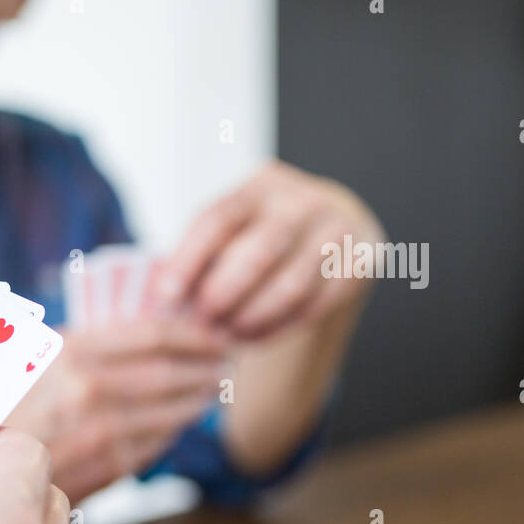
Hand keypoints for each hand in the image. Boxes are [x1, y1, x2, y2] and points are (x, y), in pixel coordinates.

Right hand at [5, 316, 228, 501]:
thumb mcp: (14, 356)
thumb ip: (69, 343)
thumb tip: (120, 331)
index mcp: (70, 352)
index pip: (153, 334)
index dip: (192, 331)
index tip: (213, 330)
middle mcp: (91, 390)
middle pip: (171, 372)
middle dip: (205, 364)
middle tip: (225, 358)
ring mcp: (101, 433)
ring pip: (169, 412)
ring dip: (197, 399)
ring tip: (211, 388)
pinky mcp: (103, 470)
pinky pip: (152, 446)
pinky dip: (172, 431)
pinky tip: (179, 423)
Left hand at [156, 159, 381, 339]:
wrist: (328, 232)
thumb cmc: (259, 236)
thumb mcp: (229, 233)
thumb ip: (198, 258)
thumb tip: (162, 304)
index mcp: (261, 185)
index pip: (220, 217)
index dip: (189, 259)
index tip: (166, 297)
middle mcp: (303, 199)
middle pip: (261, 249)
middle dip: (225, 292)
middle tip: (201, 324)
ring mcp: (338, 228)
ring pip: (293, 282)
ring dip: (254, 316)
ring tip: (227, 337)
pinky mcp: (360, 261)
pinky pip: (318, 303)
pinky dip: (282, 326)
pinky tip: (255, 337)